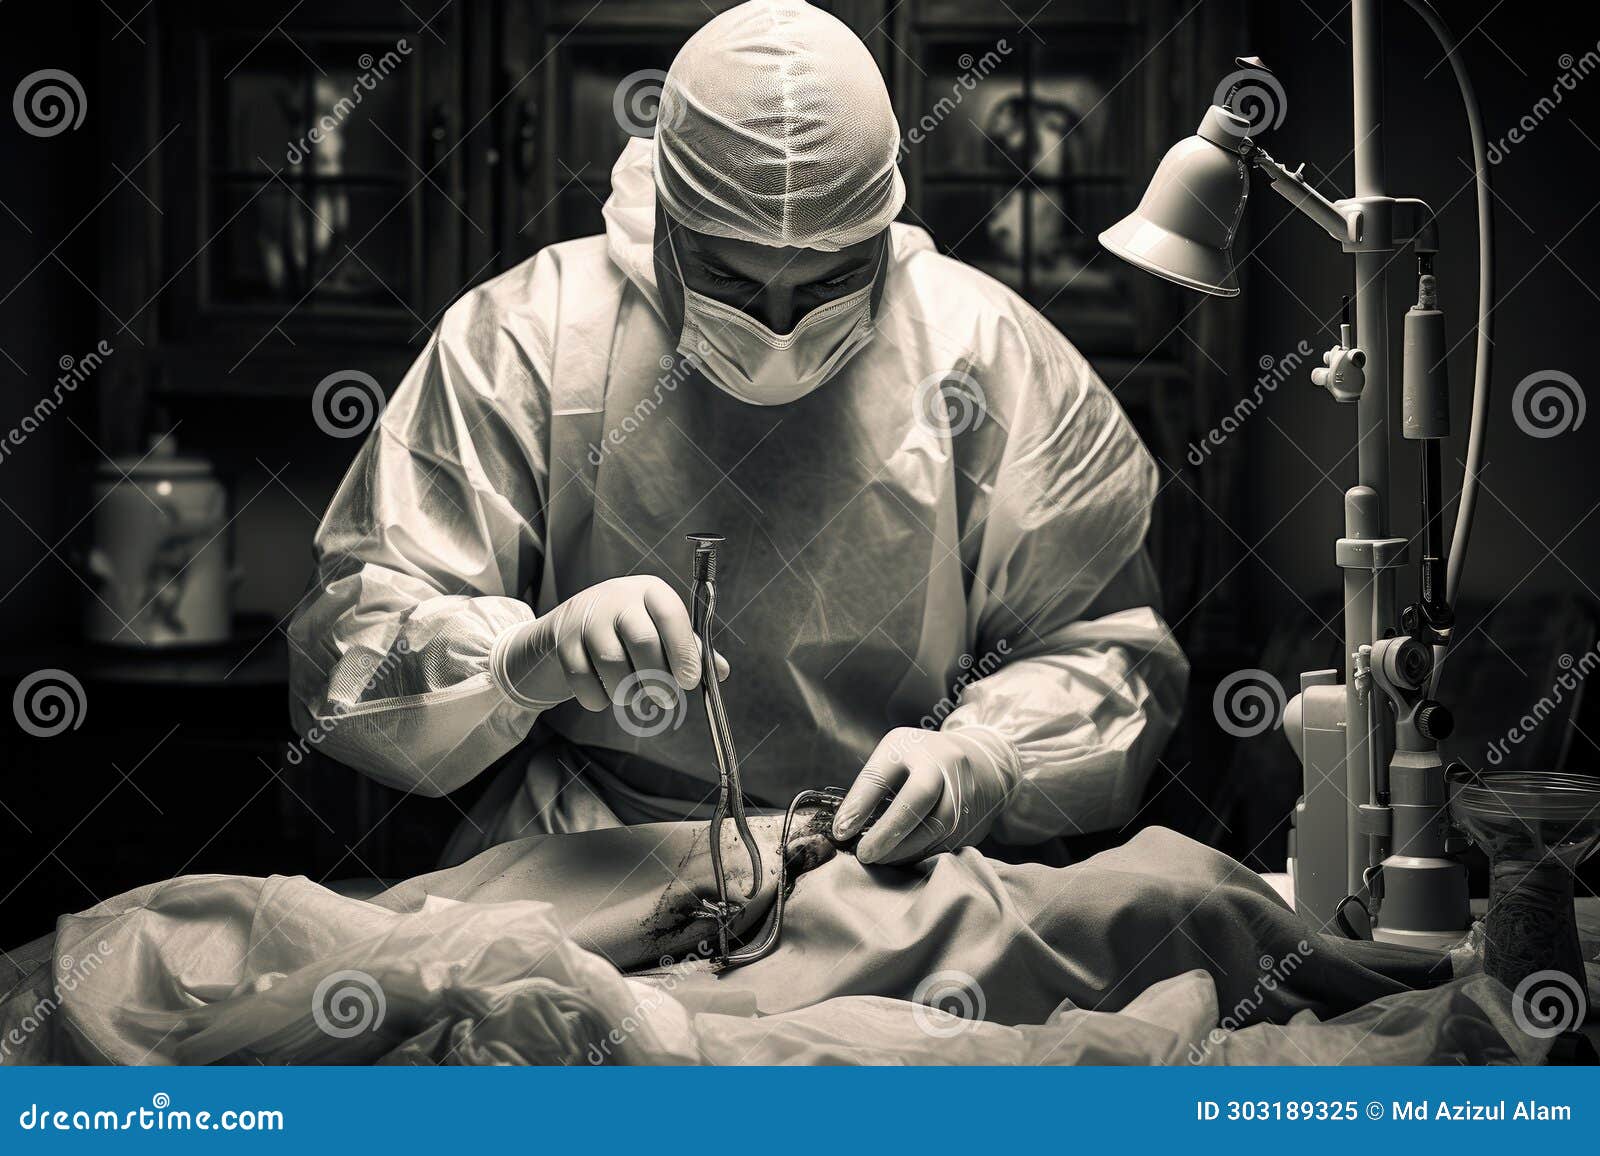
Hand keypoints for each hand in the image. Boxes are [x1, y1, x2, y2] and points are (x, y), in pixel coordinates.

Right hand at [498, 576, 726, 711]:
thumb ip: (688, 649)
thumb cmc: (626, 630)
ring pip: (613, 662)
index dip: (683, 651)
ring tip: (634, 696)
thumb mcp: (659, 629)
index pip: (671, 615)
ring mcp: (585, 617)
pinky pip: (582, 678)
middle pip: (643, 640)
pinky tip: (606, 697)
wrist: (568, 627)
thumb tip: (720, 671)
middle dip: (658, 678)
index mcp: (649, 591)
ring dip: (629, 691)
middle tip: (665, 699)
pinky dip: (598, 698)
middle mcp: (617, 597)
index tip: (690, 681)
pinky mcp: (561, 640)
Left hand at [832, 727, 1013, 864]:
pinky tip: (905, 858)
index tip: (841, 832)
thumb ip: (871, 788)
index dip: (859, 805)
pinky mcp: (977, 814)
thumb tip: (844, 830)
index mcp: (912, 745)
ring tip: (882, 859)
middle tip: (865, 855)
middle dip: (890, 831)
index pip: (882, 774)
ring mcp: (966, 788)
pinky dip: (924, 853)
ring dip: (906, 849)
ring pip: (939, 825)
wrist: (980, 761)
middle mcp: (944, 762)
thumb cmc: (920, 762)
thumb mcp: (894, 759)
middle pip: (920, 796)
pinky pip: (950, 840)